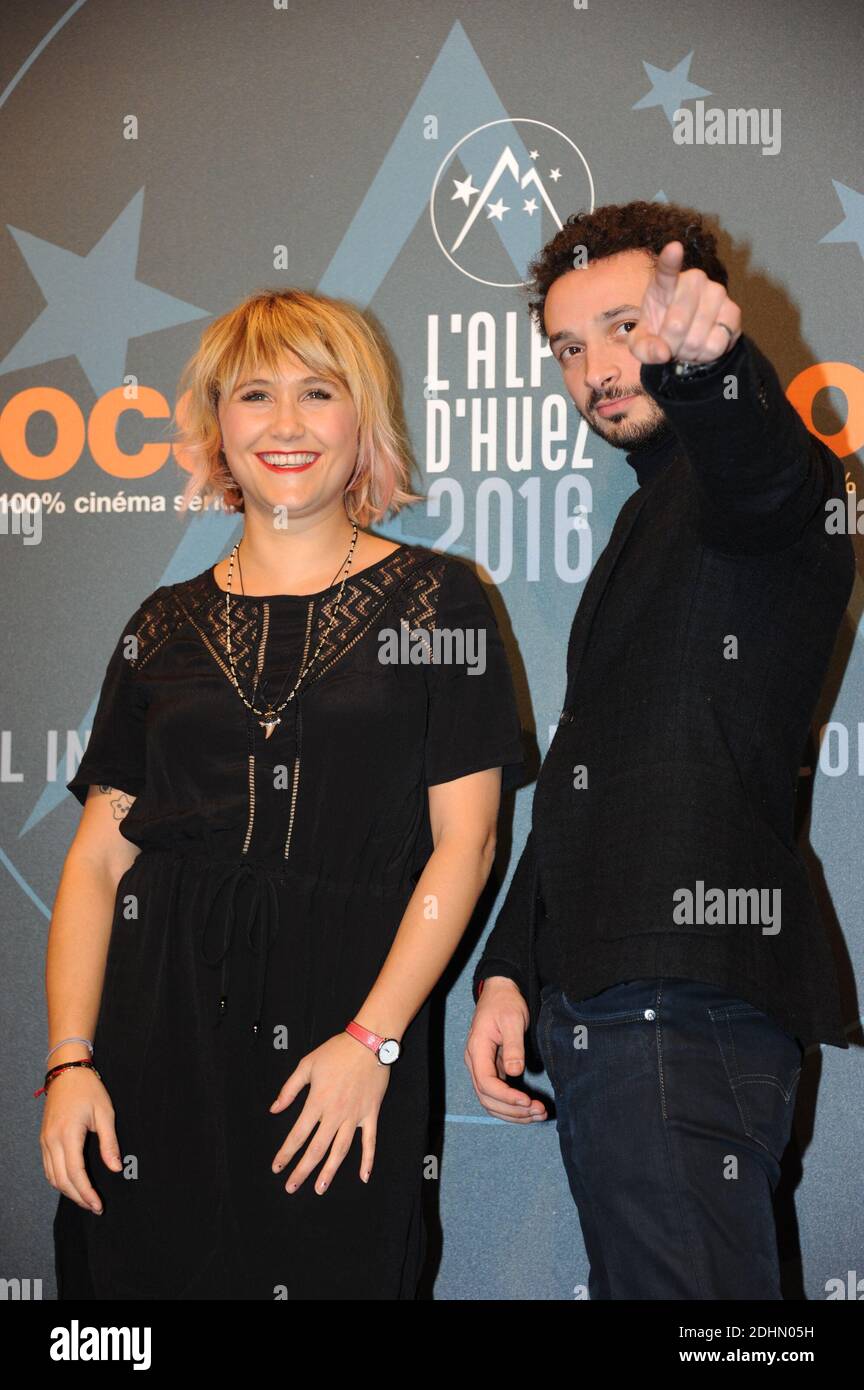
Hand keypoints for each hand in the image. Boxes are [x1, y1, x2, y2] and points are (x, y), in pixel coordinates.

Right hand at [40, 1069, 123, 1213]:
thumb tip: (115, 1168)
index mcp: (68, 1134)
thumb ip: (109, 1143)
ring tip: (86, 1199)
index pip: (75, 1174)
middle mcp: (52, 1141)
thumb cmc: (88, 1089)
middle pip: (61, 1180)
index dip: (86, 1193)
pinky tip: (72, 1184)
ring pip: (52, 1177)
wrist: (66, 1072)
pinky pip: (48, 1168)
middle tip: (94, 1207)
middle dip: (78, 1197)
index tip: (98, 1205)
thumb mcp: (105, 1113)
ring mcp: (45, 1141)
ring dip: (68, 1191)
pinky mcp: (44, 1139)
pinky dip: (59, 1180)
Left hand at [269, 1032, 390, 1193]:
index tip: (277, 1167)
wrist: (368, 1044)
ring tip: (320, 1188)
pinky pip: (370, 1142)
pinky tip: (363, 1177)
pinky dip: (367, 1160)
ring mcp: (354, 1117)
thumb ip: (289, 1089)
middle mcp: (334, 1114)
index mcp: (317, 1102)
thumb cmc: (336, 1052)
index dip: (286, 1153)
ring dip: (329, 1171)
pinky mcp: (370, 1115)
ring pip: (340, 1151)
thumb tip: (274, 1109)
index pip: (297, 1135)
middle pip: (316, 1149)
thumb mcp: (307, 1065)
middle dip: (302, 1171)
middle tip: (291, 1188)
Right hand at [464, 977, 547, 1122]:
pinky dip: (513, 1107)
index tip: (527, 1101)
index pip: (486, 1083)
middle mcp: (475, 1063)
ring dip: (514, 1113)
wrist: (501, 992)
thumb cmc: (505, 1003)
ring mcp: (482, 1068)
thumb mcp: (513, 1020)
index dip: (506, 1097)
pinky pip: (498, 1096)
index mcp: (477, 1050)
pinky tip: (530, 1110)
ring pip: (492, 1102)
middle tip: (539, 1112)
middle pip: (488, 1099)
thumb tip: (515, 1073)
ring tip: (538, 1115)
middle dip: (513, 1111)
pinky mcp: (492, 1070)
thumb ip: (513, 1047)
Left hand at [627, 239, 740, 366]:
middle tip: (670, 344)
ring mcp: (716, 292)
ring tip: (686, 344)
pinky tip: (702, 346)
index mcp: (664, 284)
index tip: (674, 248)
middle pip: (677, 325)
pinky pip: (717, 343)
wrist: (686, 339)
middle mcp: (693, 281)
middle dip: (670, 345)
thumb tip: (662, 353)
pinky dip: (706, 355)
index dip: (670, 261)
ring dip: (688, 352)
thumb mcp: (642, 343)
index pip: (666, 270)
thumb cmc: (659, 334)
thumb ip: (644, 348)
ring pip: (697, 338)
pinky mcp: (733, 311)